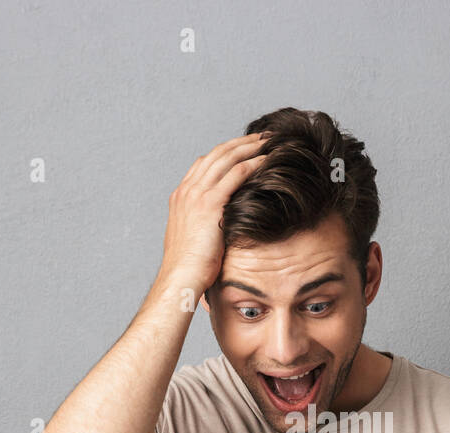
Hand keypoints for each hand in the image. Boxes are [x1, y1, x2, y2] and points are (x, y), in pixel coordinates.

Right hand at [159, 131, 271, 293]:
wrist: (181, 278)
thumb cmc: (189, 268)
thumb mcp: (194, 239)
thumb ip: (204, 225)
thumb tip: (219, 228)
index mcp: (181, 197)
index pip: (204, 163)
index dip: (225, 153)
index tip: (243, 149)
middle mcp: (187, 191)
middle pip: (216, 155)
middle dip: (240, 143)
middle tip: (261, 137)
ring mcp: (197, 195)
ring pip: (227, 159)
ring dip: (249, 147)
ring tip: (268, 141)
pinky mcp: (210, 204)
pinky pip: (236, 175)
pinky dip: (252, 164)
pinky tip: (267, 160)